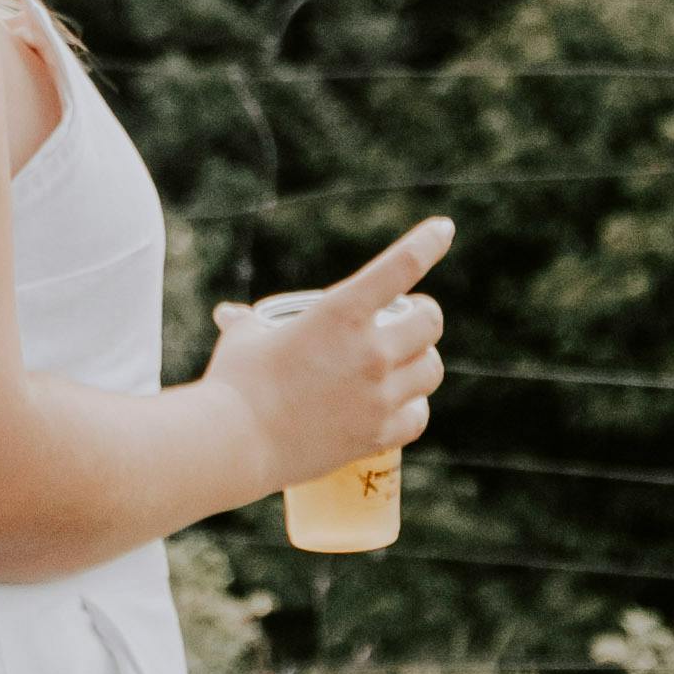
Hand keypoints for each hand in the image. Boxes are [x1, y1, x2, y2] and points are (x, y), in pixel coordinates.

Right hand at [206, 216, 451, 497]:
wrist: (234, 445)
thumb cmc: (234, 383)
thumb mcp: (243, 337)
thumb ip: (247, 321)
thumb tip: (229, 315)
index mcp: (341, 313)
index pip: (401, 266)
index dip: (428, 242)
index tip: (444, 229)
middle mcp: (370, 351)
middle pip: (430, 323)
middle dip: (422, 316)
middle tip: (407, 320)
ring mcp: (378, 396)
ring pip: (431, 369)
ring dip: (420, 360)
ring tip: (403, 363)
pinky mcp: (376, 435)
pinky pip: (418, 415)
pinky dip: (412, 407)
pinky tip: (398, 404)